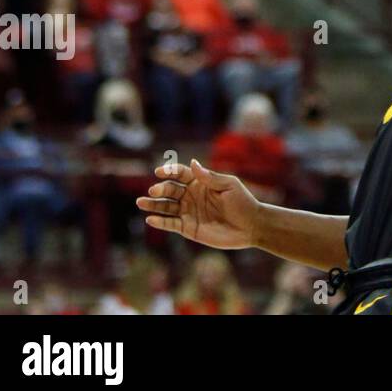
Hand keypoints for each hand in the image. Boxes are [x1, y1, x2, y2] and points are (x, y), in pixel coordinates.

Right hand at [136, 159, 261, 249]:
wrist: (251, 226)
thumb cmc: (242, 202)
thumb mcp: (228, 185)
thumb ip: (209, 177)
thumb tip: (192, 162)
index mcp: (201, 182)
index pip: (180, 173)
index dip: (169, 171)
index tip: (159, 171)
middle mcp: (191, 196)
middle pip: (170, 190)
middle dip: (160, 189)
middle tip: (154, 191)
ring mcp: (189, 212)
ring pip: (166, 207)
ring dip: (153, 204)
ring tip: (141, 202)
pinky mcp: (188, 228)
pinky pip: (171, 224)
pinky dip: (160, 222)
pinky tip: (151, 219)